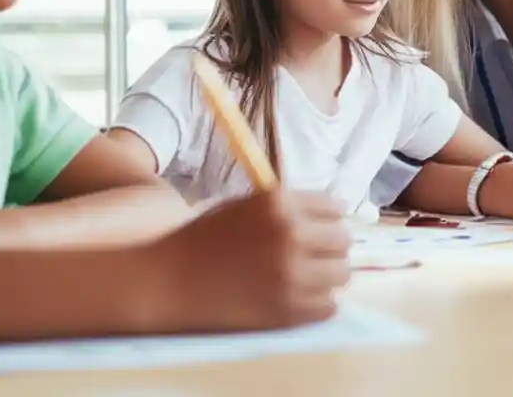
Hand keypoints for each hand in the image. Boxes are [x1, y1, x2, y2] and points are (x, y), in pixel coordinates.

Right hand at [153, 190, 350, 331]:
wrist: (169, 280)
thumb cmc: (205, 239)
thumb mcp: (247, 206)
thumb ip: (288, 208)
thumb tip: (334, 214)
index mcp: (280, 202)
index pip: (335, 208)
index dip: (326, 219)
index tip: (318, 228)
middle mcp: (291, 235)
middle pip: (343, 241)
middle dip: (329, 247)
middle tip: (311, 256)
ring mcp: (292, 274)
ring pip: (342, 274)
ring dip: (326, 276)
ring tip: (304, 278)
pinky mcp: (288, 309)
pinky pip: (329, 306)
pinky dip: (317, 304)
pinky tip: (296, 298)